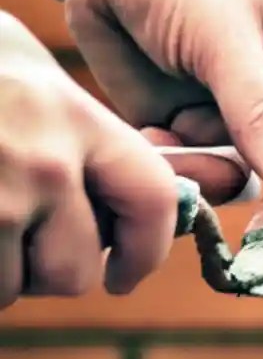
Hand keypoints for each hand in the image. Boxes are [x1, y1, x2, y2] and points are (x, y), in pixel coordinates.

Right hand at [0, 12, 177, 303]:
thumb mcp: (24, 67)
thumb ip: (80, 134)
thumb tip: (121, 201)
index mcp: (73, 117)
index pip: (153, 201)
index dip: (146, 250)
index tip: (123, 274)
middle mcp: (38, 163)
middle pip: (73, 271)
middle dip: (46, 272)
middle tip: (16, 242)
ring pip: (8, 291)